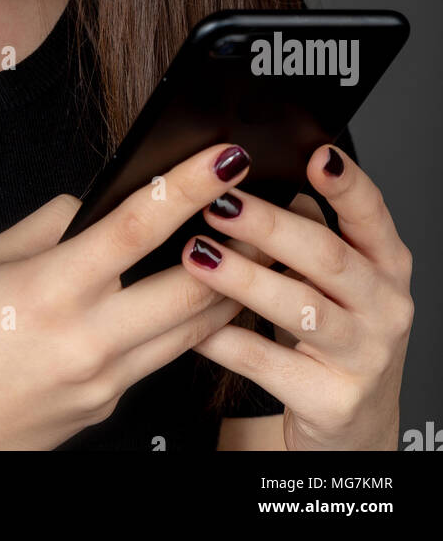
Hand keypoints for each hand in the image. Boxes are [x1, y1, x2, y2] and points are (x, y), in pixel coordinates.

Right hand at [0, 142, 257, 449]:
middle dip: (235, 246)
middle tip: (255, 209)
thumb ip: (52, 227)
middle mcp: (86, 341)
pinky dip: (180, 327)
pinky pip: (158, 360)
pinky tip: (178, 303)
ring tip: (239, 251)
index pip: (138, 226)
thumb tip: (98, 208)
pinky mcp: (105, 411)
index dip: (189, 185)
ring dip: (222, 289)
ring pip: (190, 332)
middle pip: (192, 289)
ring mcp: (102, 384)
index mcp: (50, 290)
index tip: (224, 157)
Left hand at [184, 143, 413, 450]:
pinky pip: (267, 362)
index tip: (317, 155)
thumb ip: (307, 229)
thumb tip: (248, 177)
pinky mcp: (331, 400)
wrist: (356, 424)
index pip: (372, 214)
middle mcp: (386, 307)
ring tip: (197, 254)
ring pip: (300, 309)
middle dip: (270, 226)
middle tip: (220, 203)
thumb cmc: (336, 332)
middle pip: (328, 257)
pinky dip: (225, 339)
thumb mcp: (337, 279)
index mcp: (387, 264)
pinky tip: (191, 322)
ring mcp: (364, 356)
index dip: (347, 184)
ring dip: (244, 278)